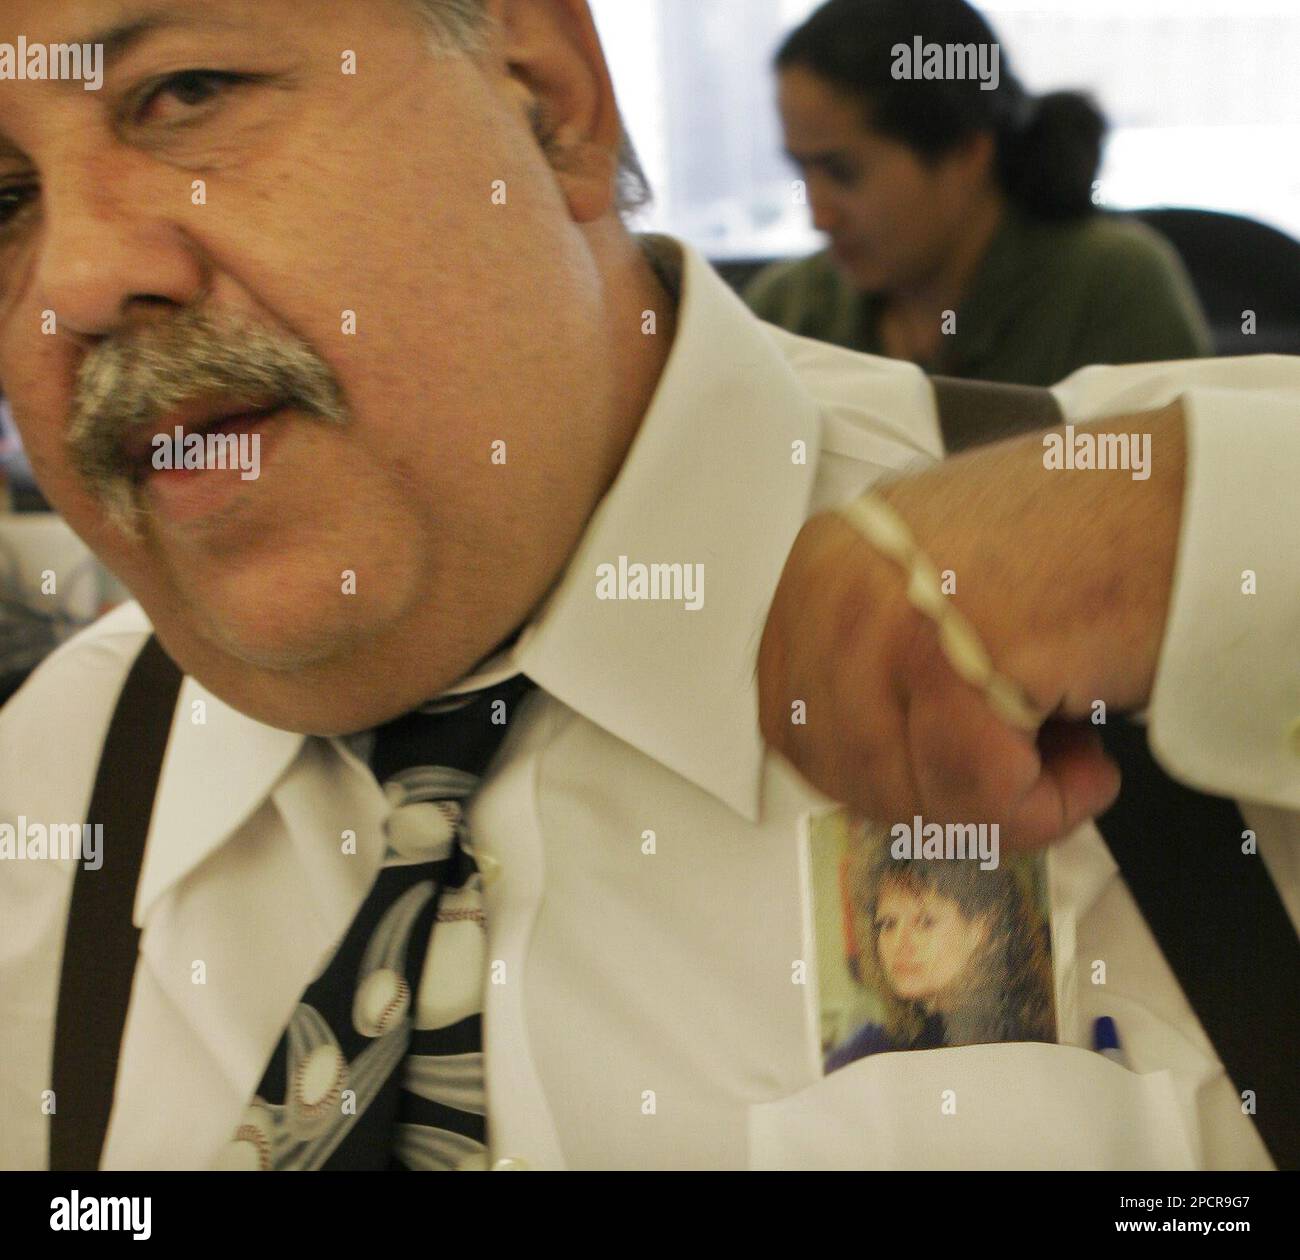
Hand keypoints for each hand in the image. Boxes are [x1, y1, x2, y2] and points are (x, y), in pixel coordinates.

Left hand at [757, 403, 1186, 848]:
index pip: (786, 720)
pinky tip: (1087, 764)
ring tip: (1060, 750)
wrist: (1184, 492)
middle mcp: (839, 590)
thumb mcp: (937, 573)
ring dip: (996, 806)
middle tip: (1012, 770)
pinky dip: (1043, 809)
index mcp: (823, 567)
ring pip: (907, 792)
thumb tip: (870, 762)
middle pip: (841, 770)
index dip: (860, 774)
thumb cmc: (1082, 534)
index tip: (924, 781)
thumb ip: (881, 654)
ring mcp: (889, 623)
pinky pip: (979, 798)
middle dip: (934, 798)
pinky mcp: (956, 662)